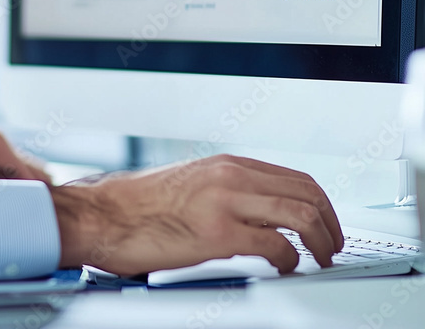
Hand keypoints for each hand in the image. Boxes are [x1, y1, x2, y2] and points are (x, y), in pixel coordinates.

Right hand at [51, 154, 343, 275]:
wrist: (102, 214)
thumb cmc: (138, 205)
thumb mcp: (189, 183)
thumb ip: (224, 189)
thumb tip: (258, 212)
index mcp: (224, 164)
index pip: (295, 177)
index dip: (321, 206)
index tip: (326, 227)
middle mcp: (228, 175)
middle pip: (307, 192)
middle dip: (330, 225)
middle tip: (331, 248)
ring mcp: (223, 202)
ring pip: (300, 214)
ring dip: (320, 243)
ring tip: (319, 260)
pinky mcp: (216, 233)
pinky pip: (276, 246)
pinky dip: (291, 262)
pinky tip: (284, 269)